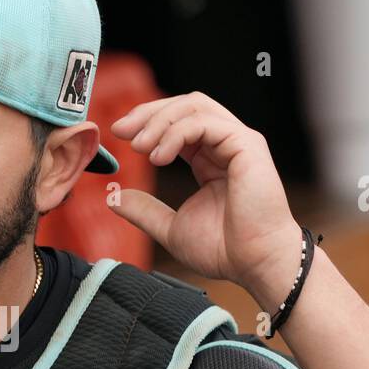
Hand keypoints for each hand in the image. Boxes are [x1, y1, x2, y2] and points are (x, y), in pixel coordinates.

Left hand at [107, 92, 302, 301]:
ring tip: (138, 146)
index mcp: (211, 159)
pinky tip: (159, 155)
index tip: (119, 134)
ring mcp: (239, 142)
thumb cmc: (225, 249)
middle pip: (185, 105)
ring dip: (159, 121)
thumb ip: (144, 211)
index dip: (148, 122)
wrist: (254, 263)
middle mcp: (226, 144)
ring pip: (194, 107)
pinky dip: (176, 133)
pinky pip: (205, 123)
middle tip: (121, 130)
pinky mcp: (247, 145)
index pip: (178, 123)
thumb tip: (114, 198)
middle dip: (149, 113)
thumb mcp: (170, 228)